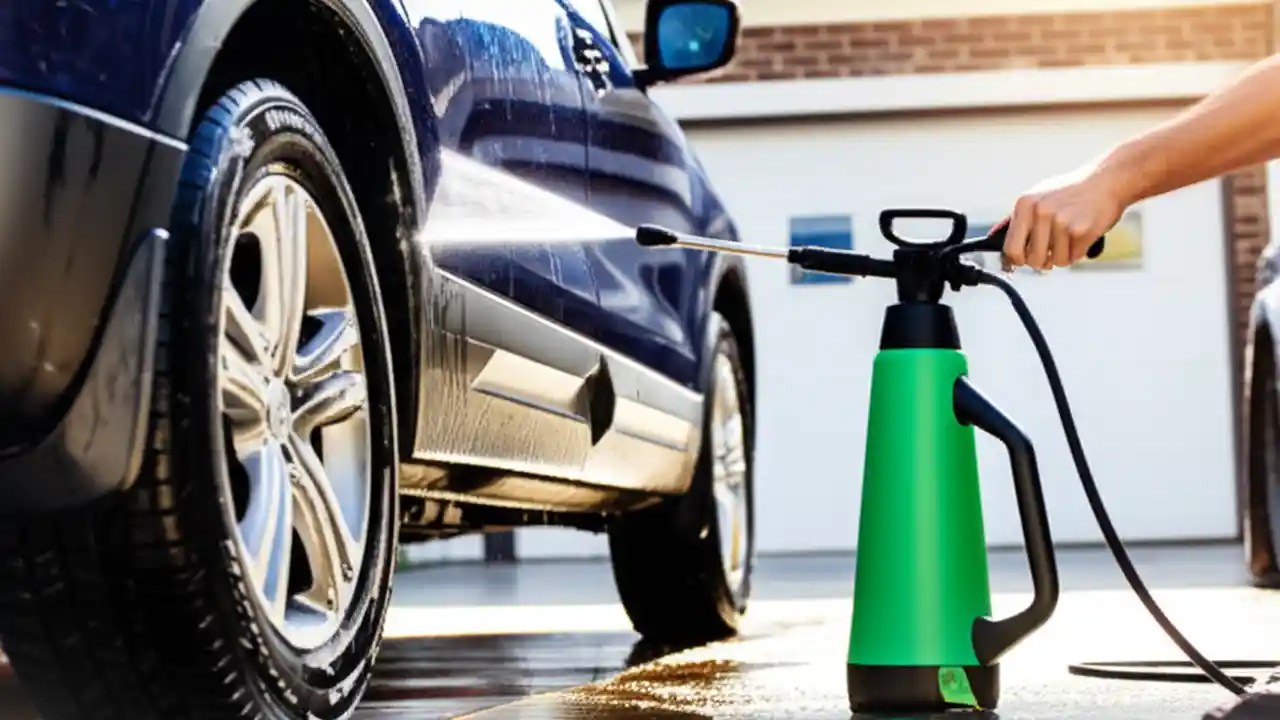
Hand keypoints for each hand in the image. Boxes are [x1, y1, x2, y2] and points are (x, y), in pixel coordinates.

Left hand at [1003, 163, 1128, 270]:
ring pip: (1055, 261)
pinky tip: (1082, 234)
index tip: (1025, 260)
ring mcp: (1061, 221)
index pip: (1011, 248)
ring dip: (1063, 255)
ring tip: (1069, 236)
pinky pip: (1073, 257)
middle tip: (1052, 250)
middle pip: (1032, 260)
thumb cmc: (1072, 192)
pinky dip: (1078, 251)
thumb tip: (1002, 247)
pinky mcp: (1081, 230)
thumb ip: (1022, 221)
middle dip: (1043, 261)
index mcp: (1025, 204)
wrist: (1108, 179)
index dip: (1018, 260)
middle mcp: (1040, 212)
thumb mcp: (1040, 198)